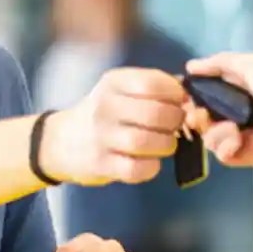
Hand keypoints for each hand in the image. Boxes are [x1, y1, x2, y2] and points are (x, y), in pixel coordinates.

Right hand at [40, 68, 185, 185]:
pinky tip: (150, 162)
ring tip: (166, 143)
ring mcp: (101, 136)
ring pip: (148, 142)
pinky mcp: (101, 164)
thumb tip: (190, 93)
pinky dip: (152, 167)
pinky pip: (137, 169)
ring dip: (167, 144)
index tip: (181, 102)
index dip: (177, 94)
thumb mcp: (121, 90)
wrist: (62, 142)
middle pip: (156, 113)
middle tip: (176, 126)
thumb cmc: (104, 112)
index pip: (153, 82)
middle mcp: (105, 106)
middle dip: (176, 121)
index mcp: (114, 82)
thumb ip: (155, 88)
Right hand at [183, 52, 252, 166]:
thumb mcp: (249, 64)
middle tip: (197, 114)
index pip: (206, 98)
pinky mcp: (247, 155)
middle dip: (196, 117)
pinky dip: (225, 146)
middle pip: (202, 120)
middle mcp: (237, 115)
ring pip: (209, 138)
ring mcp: (242, 136)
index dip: (193, 98)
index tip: (185, 96)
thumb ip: (219, 63)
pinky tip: (236, 137)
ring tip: (229, 127)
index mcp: (238, 92)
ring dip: (213, 131)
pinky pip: (223, 155)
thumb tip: (191, 67)